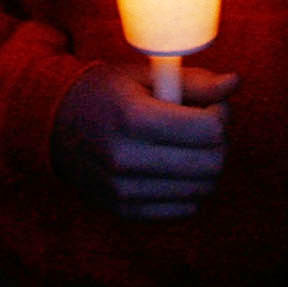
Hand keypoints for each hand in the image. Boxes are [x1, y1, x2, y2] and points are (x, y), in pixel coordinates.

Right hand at [50, 59, 237, 220]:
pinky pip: (183, 209)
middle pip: (210, 163)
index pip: (208, 129)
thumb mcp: (143, 76)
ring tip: (190, 146)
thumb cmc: (105, 93)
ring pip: (200, 189)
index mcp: (132, 117)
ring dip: (207, 167)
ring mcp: (123, 190)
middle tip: (206, 126)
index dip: (221, 114)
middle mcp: (125, 158)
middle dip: (220, 142)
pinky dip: (191, 189)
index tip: (212, 105)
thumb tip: (234, 84)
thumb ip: (192, 82)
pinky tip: (177, 168)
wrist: (53, 126)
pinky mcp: (124, 210)